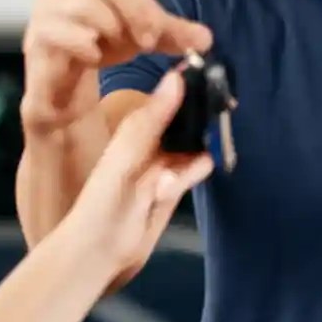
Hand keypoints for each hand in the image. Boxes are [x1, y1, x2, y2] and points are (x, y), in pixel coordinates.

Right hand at [20, 0, 211, 134]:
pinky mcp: (34, 41)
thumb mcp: (142, 37)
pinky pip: (53, 30)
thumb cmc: (101, 47)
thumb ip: (172, 34)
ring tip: (112, 48)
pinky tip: (93, 56)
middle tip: (145, 40)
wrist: (67, 87)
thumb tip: (205, 39)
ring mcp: (42, 13)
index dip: (140, 3)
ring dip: (107, 26)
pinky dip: (81, 42)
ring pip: (78, 2)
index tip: (156, 34)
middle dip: (132, 11)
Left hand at [64, 70, 213, 275]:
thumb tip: (177, 76)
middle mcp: (149, 140)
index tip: (208, 69)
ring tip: (188, 158)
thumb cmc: (102, 199)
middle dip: (200, 115)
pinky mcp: (174, 187)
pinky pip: (194, 169)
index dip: (184, 83)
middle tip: (221, 110)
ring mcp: (163, 164)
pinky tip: (178, 183)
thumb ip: (151, 120)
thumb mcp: (125, 154)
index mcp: (132, 127)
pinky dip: (193, 171)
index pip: (163, 96)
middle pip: (184, 117)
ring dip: (196, 149)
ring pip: (193, 142)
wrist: (99, 252)